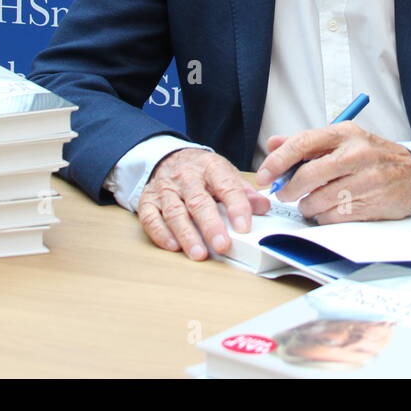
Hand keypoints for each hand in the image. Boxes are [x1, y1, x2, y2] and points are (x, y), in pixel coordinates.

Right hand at [137, 148, 269, 260]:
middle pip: (198, 201)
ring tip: (199, 253)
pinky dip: (161, 234)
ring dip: (187, 235)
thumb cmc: (202, 172)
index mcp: (211, 167)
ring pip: (175, 212)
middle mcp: (186, 177)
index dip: (237, 207)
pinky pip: (151, 218)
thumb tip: (263, 208)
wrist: (170, 157)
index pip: (227, 186)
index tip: (244, 227)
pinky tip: (173, 246)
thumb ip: (244, 192)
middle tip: (222, 245)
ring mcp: (165, 189)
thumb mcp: (226, 174)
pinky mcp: (148, 200)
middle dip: (210, 225)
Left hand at [255, 122, 410, 223]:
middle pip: (308, 176)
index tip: (263, 174)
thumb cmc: (373, 156)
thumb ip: (306, 142)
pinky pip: (334, 217)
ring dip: (307, 206)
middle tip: (283, 193)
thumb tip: (272, 144)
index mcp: (345, 134)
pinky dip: (324, 217)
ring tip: (310, 203)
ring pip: (318, 200)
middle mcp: (356, 155)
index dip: (277, 161)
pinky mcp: (372, 204)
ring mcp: (366, 181)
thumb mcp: (343, 140)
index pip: (302, 144)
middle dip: (288, 189)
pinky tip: (328, 210)